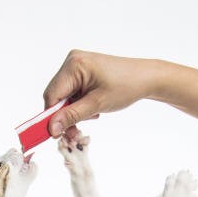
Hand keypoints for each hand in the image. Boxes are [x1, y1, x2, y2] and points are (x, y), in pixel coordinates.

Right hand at [43, 50, 159, 138]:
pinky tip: (92, 107)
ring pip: (64, 96)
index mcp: (74, 65)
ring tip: (92, 114)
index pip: (52, 95)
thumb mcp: (97, 104)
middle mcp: (72, 61)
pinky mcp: (82, 71)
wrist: (145, 78)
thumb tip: (52, 128)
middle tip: (75, 132)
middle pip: (56, 96)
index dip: (51, 117)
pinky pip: (72, 92)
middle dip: (64, 115)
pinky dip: (79, 104)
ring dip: (73, 111)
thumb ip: (72, 116)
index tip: (56, 135)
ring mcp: (77, 65)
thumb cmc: (126, 86)